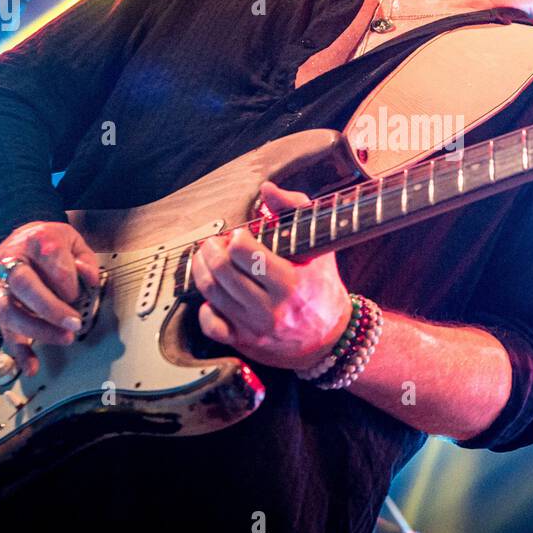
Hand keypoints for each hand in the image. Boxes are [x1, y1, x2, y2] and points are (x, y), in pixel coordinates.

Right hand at [0, 221, 100, 375]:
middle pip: (24, 285)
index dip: (68, 279)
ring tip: (64, 338)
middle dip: (50, 308)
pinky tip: (31, 365)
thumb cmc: (46, 243)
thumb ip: (85, 259)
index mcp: (34, 240)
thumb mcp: (71, 240)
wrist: (17, 240)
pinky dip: (18, 352)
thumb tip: (90, 278)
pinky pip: (4, 331)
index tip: (80, 291)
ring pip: (9, 310)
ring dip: (37, 329)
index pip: (49, 260)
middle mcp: (11, 261)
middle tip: (74, 322)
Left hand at [191, 181, 349, 370]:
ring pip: (211, 293)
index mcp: (291, 283)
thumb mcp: (319, 245)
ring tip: (207, 257)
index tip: (240, 235)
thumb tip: (266, 190)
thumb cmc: (322, 285)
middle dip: (211, 249)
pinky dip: (204, 306)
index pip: (246, 254)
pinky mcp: (244, 343)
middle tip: (214, 242)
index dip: (236, 238)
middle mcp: (271, 308)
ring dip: (202, 269)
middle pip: (223, 272)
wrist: (331, 337)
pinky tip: (212, 294)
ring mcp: (255, 328)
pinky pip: (211, 324)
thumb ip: (295, 209)